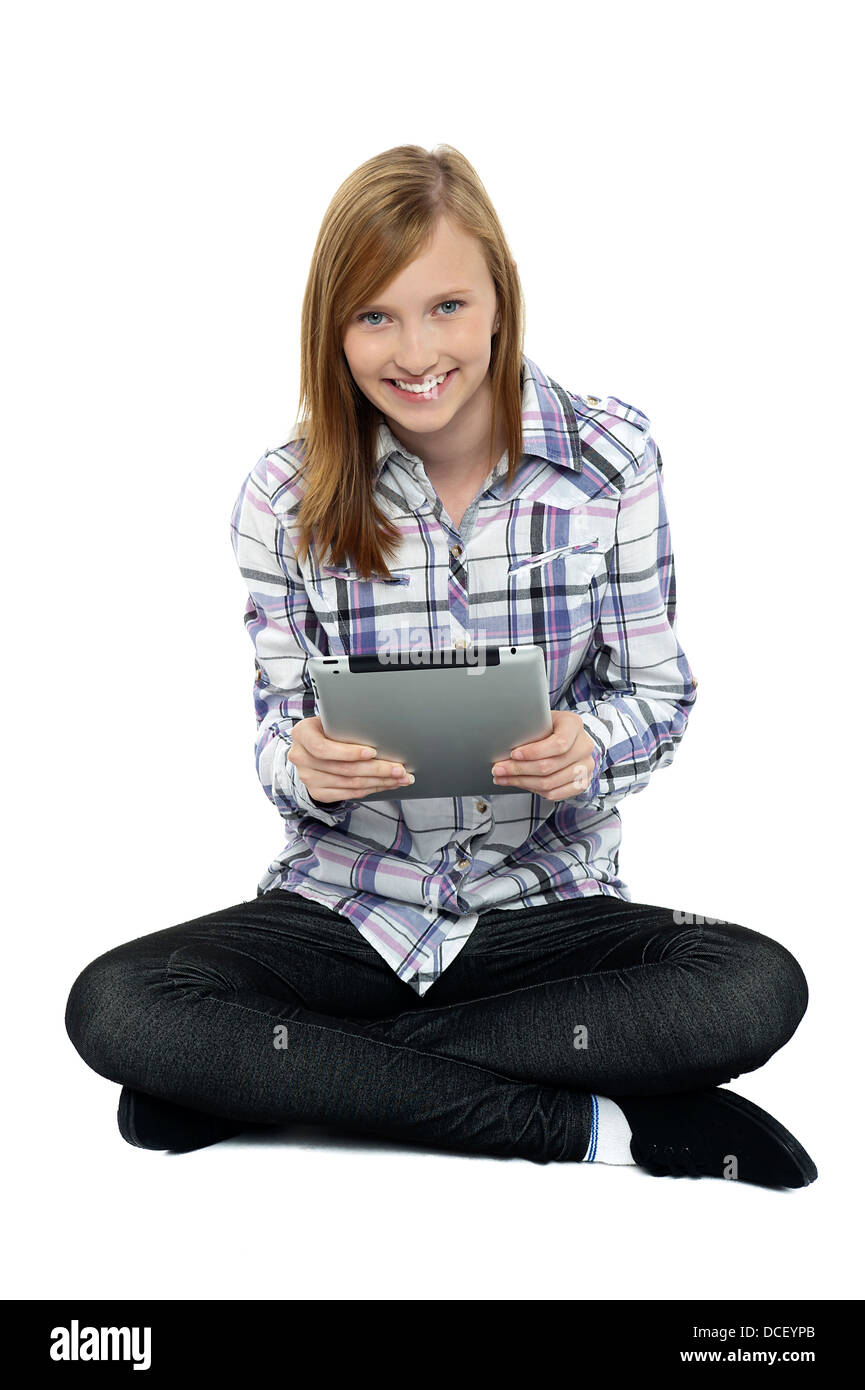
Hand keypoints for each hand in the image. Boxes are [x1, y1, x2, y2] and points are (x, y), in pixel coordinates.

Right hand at [287, 717, 414, 802]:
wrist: (311, 747)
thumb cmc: (328, 729)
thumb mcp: (331, 720)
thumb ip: (345, 725)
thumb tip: (381, 731)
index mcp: (302, 734)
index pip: (324, 748)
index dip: (349, 752)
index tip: (373, 752)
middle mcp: (300, 757)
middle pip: (344, 769)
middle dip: (377, 769)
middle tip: (400, 768)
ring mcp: (308, 778)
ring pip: (351, 783)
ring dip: (380, 781)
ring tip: (400, 777)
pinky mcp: (318, 792)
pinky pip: (350, 793)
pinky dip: (371, 789)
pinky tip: (386, 784)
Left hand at [491, 710, 599, 801]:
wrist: (570, 736)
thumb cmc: (550, 727)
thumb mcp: (541, 720)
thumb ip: (529, 730)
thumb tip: (503, 745)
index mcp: (574, 725)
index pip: (558, 743)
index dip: (534, 752)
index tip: (513, 754)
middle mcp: (584, 746)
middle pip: (550, 766)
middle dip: (519, 769)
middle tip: (499, 769)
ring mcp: (586, 766)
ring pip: (550, 783)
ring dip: (522, 782)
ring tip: (504, 778)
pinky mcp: (582, 782)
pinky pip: (556, 794)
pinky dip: (534, 791)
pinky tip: (520, 784)